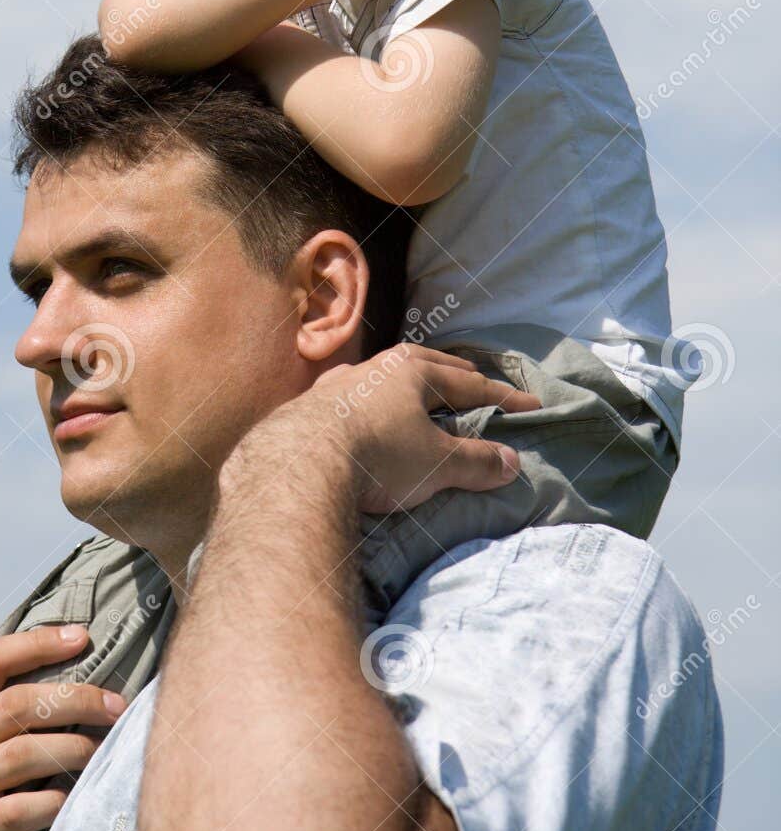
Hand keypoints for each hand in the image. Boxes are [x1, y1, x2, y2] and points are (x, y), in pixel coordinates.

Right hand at [0, 624, 125, 830]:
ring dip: (73, 748)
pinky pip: (18, 811)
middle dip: (76, 698)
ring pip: (22, 754)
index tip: (83, 636)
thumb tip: (68, 680)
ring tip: (104, 751)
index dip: (38, 642)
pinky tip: (74, 798)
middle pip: (17, 703)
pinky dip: (54, 801)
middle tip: (117, 704)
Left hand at [305, 342, 540, 514]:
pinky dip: (368, 402)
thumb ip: (476, 461)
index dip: (504, 397)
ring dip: (406, 384)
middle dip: (453, 374)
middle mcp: (375, 367)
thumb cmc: (378, 456)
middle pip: (424, 365)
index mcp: (412, 371)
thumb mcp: (436, 464)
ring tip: (420, 392)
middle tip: (473, 380)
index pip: (471, 383)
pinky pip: (349, 397)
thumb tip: (512, 462)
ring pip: (382, 376)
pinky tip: (363, 409)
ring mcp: (338, 383)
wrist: (296, 465)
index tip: (532, 406)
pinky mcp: (309, 406)